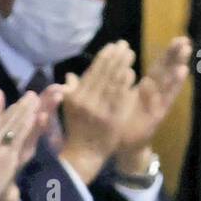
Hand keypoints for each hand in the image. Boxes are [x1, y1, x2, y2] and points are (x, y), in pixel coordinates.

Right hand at [56, 42, 135, 184]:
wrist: (84, 154)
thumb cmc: (76, 130)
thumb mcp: (68, 109)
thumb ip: (69, 91)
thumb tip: (70, 76)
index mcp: (75, 97)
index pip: (91, 72)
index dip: (103, 57)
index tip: (112, 46)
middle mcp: (86, 102)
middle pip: (103, 74)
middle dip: (115, 58)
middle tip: (124, 45)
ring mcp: (99, 110)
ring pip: (112, 83)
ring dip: (122, 66)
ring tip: (130, 54)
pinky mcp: (112, 119)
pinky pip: (120, 98)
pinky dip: (125, 85)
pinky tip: (131, 74)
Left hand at [114, 37, 191, 174]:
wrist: (117, 147)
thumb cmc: (115, 123)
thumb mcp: (108, 100)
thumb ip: (104, 83)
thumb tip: (89, 70)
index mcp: (144, 89)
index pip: (157, 67)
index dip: (166, 54)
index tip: (177, 38)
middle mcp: (152, 95)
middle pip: (166, 72)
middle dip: (175, 56)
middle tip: (185, 40)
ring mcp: (155, 105)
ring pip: (168, 82)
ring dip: (177, 66)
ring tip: (186, 51)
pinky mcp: (156, 115)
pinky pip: (166, 98)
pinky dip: (175, 85)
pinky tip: (182, 72)